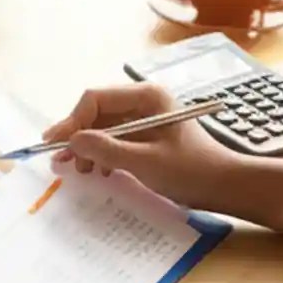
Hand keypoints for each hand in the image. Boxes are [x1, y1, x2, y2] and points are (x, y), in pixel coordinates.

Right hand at [43, 84, 240, 209]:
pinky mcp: (147, 136)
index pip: (96, 99)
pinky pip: (115, 139)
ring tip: (81, 171)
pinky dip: (102, 153)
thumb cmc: (190, 171)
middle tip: (60, 160)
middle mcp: (143, 101)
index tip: (58, 146)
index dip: (73, 121)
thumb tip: (72, 142)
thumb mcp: (145, 162)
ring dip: (88, 147)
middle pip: (97, 111)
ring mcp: (145, 118)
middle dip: (77, 135)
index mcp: (146, 96)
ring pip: (103, 127)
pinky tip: (99, 171)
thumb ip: (107, 150)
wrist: (224, 186)